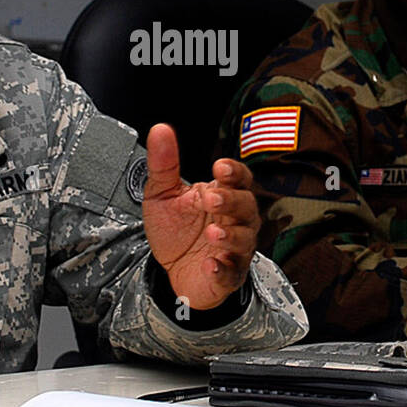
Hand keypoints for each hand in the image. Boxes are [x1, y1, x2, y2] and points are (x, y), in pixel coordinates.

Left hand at [140, 123, 258, 310]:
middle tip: (211, 199)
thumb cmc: (174, 231)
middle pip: (246, 206)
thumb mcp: (162, 194)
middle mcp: (234, 221)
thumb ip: (164, 163)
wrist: (169, 270)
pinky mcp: (227, 276)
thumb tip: (160, 129)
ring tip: (213, 233)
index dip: (234, 173)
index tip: (219, 168)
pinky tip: (212, 264)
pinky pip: (232, 273)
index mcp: (221, 195)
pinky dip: (223, 269)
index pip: (239, 179)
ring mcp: (234, 249)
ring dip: (231, 236)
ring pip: (245, 240)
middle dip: (231, 202)